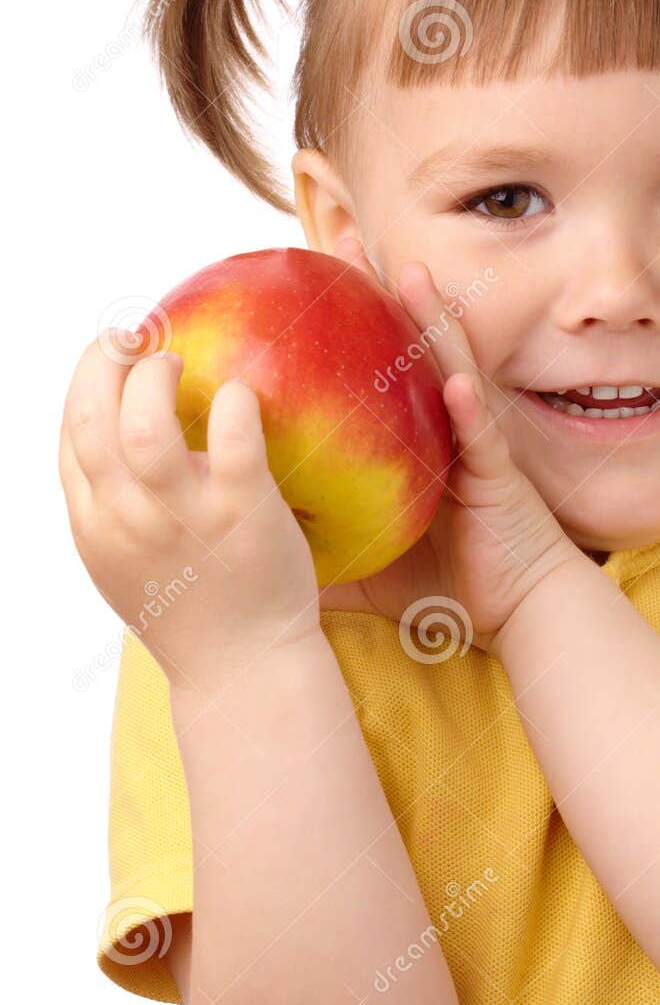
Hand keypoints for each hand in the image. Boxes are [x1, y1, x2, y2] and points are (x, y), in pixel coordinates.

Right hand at [59, 336, 320, 695]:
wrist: (245, 670)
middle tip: (136, 334)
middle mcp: (129, 520)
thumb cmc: (192, 608)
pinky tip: (240, 391)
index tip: (107, 352)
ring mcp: (186, 519)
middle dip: (104, 360)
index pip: (69, 436)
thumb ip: (110, 505)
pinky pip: (235, 444)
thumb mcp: (124, 562)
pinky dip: (233, 404)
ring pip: (145, 426)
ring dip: (155, 375)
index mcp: (95, 526)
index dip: (83, 380)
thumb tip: (113, 430)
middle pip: (90, 419)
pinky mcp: (246, 516)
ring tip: (178, 360)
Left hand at [320, 256, 581, 654]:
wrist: (517, 611)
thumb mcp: (370, 567)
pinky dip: (469, 407)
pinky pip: (482, 434)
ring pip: (453, 371)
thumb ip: (323, 554)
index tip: (308, 284)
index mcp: (417, 445)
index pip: (378, 373)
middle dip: (386, 299)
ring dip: (435, 325)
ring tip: (410, 277)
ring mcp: (476, 447)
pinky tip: (454, 381)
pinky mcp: (500, 475)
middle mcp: (447, 432)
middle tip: (346, 244)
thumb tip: (263, 558)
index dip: (349, 327)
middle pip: (413, 352)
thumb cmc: (449, 587)